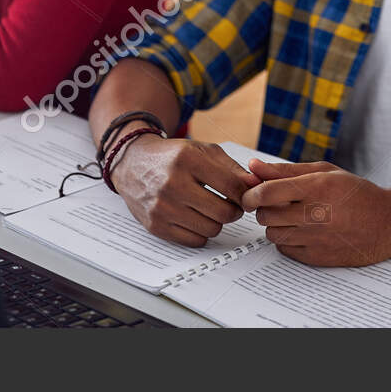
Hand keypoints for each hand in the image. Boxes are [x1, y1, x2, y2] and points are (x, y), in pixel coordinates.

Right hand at [111, 137, 258, 247]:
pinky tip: (197, 218)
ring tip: (212, 209)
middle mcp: (172, 184)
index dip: (246, 194)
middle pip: (223, 212)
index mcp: (188, 160)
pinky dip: (201, 232)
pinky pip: (194, 240)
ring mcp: (162, 207)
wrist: (133, 163)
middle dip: (234, 210)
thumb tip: (256, 186)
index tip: (246, 195)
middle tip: (232, 205)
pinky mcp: (155, 226)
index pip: (232, 186)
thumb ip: (233, 168)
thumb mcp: (203, 151)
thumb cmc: (174, 157)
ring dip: (218, 222)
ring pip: (211, 229)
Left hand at [242, 160, 390, 266]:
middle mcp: (314, 214)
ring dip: (276, 225)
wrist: (387, 222)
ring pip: (273, 234)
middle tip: (278, 204)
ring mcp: (316, 239)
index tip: (250, 195)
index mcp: (316, 187)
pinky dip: (288, 240)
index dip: (251, 194)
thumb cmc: (356, 192)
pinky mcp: (317, 258)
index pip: (265, 193)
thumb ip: (285, 170)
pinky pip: (285, 250)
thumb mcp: (324, 172)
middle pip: (265, 215)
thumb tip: (252, 167)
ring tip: (293, 217)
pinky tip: (303, 231)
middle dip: (264, 209)